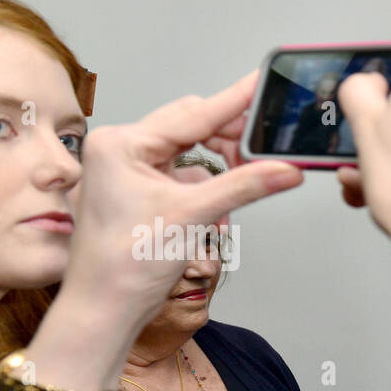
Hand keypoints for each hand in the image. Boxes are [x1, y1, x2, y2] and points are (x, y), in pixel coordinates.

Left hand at [59, 74, 301, 333]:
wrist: (105, 308)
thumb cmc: (123, 265)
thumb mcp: (192, 216)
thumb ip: (243, 186)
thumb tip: (284, 170)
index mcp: (121, 144)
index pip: (192, 115)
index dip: (234, 101)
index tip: (262, 83)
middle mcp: (122, 151)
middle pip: (192, 129)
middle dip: (229, 143)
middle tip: (266, 153)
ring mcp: (131, 172)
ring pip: (193, 156)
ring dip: (221, 175)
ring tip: (241, 191)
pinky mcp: (142, 193)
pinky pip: (186, 180)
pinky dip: (209, 194)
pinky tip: (217, 217)